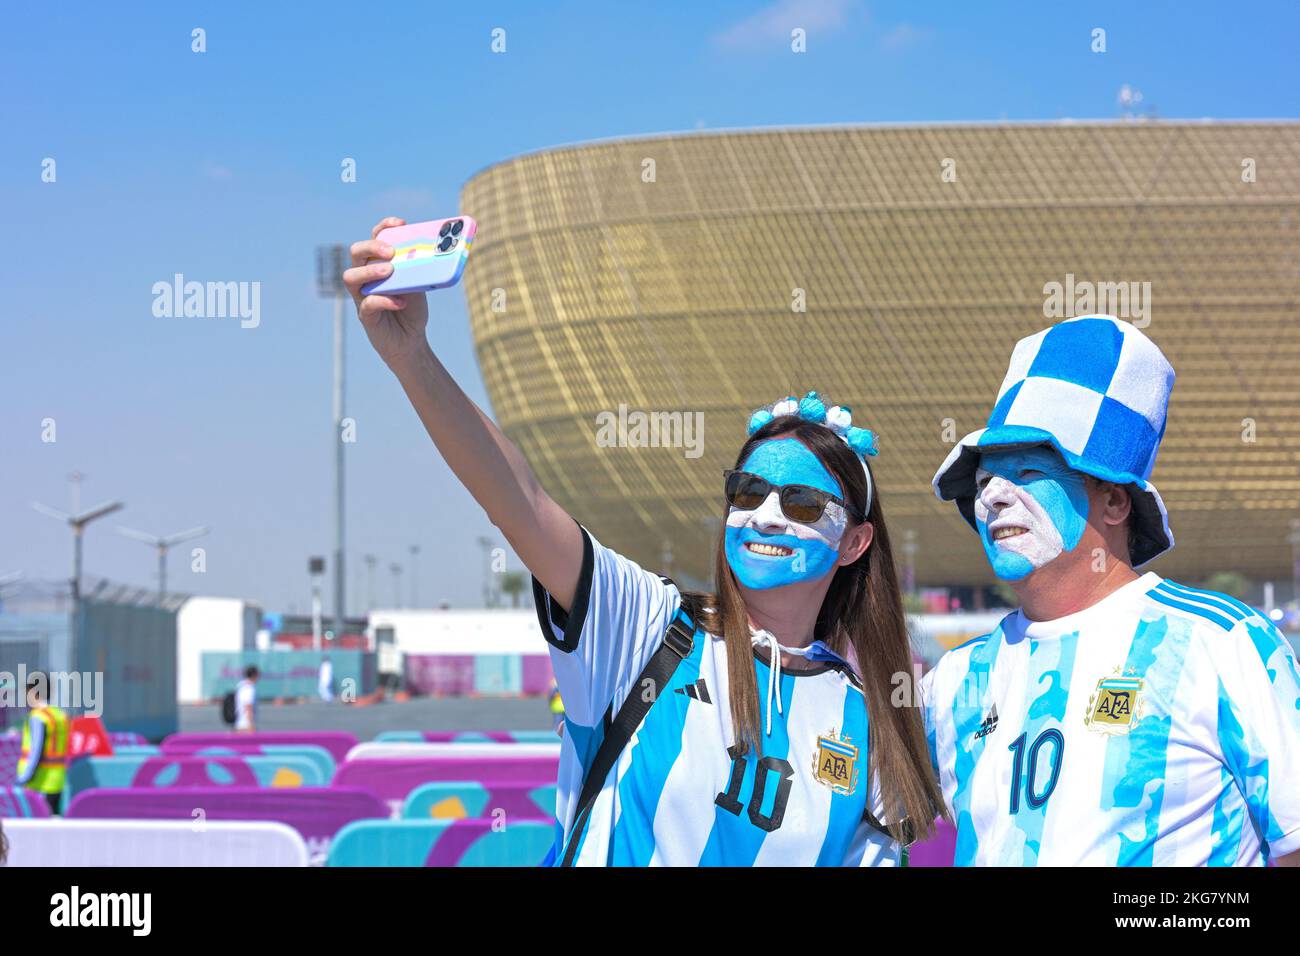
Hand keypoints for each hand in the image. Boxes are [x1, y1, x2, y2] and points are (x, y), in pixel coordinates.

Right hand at [343, 216, 431, 370]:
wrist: (411, 340)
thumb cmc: (412, 309)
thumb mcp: (419, 285)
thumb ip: (417, 270)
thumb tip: (429, 253)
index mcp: (378, 263)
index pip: (375, 237)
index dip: (384, 226)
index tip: (400, 223)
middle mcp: (365, 276)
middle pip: (356, 251)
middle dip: (372, 247)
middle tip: (392, 253)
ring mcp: (362, 295)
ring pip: (350, 276)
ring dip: (370, 271)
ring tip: (390, 272)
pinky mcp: (365, 315)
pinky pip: (367, 304)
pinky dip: (384, 301)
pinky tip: (400, 302)